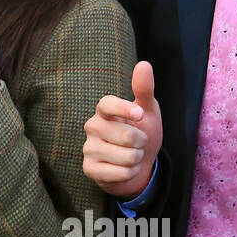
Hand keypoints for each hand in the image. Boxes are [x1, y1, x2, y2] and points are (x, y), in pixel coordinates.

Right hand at [82, 61, 162, 199]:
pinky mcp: (89, 169)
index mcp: (104, 111)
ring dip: (137, 159)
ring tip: (132, 156)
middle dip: (142, 142)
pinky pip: (119, 173)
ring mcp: (88, 148)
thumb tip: (143, 64)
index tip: (140, 114)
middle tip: (139, 143)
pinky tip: (125, 169)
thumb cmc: (141, 133)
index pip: (106, 104)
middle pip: (125, 135)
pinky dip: (130, 173)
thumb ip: (144, 90)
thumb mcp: (147, 111)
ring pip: (125, 157)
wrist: (138, 164)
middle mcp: (92, 127)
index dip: (124, 109)